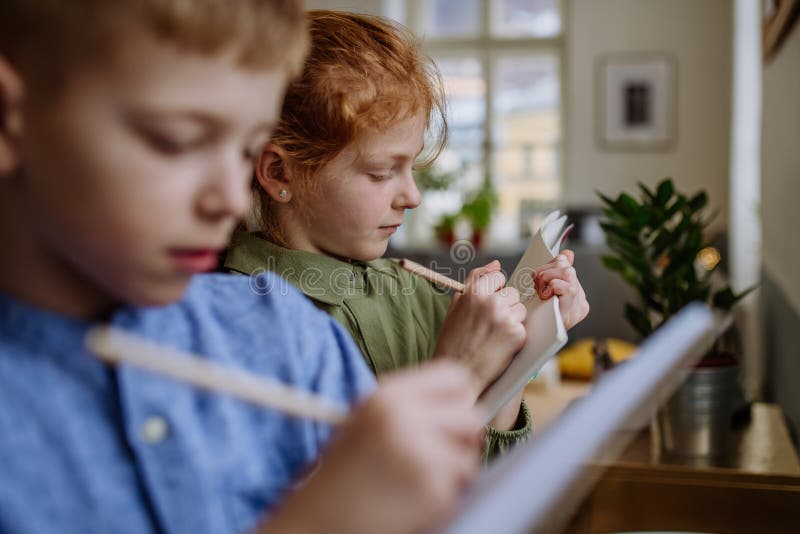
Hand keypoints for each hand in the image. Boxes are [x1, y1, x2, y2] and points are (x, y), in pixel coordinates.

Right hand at [261, 362, 483, 533]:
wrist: (321, 519)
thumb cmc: (346, 471)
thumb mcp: (368, 419)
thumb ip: (412, 404)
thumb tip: (468, 402)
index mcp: (387, 396)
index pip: (454, 377)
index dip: (458, 398)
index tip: (451, 415)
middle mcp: (405, 419)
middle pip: (471, 415)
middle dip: (462, 436)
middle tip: (440, 452)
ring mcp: (421, 454)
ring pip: (470, 453)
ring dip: (454, 468)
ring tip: (418, 478)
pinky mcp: (433, 489)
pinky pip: (461, 484)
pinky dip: (444, 493)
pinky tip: (413, 498)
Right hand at [433, 261, 526, 394]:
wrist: (458, 374)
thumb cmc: (454, 341)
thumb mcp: (456, 306)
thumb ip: (475, 281)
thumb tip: (495, 264)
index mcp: (473, 292)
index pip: (497, 276)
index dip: (494, 291)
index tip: (488, 305)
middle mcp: (489, 301)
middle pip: (512, 293)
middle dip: (506, 306)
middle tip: (490, 326)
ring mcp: (504, 317)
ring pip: (520, 308)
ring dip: (513, 320)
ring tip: (494, 336)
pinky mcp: (516, 334)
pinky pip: (523, 326)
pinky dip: (516, 336)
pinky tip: (501, 345)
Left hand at [533, 250, 589, 329]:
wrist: (533, 341)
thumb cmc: (537, 319)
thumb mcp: (543, 291)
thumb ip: (554, 272)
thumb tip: (568, 254)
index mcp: (575, 293)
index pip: (566, 265)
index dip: (550, 266)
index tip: (539, 277)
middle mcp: (580, 300)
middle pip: (567, 268)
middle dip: (546, 272)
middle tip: (537, 285)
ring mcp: (579, 306)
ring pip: (567, 273)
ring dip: (547, 278)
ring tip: (541, 291)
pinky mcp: (575, 311)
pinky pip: (566, 288)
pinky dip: (552, 288)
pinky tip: (546, 297)